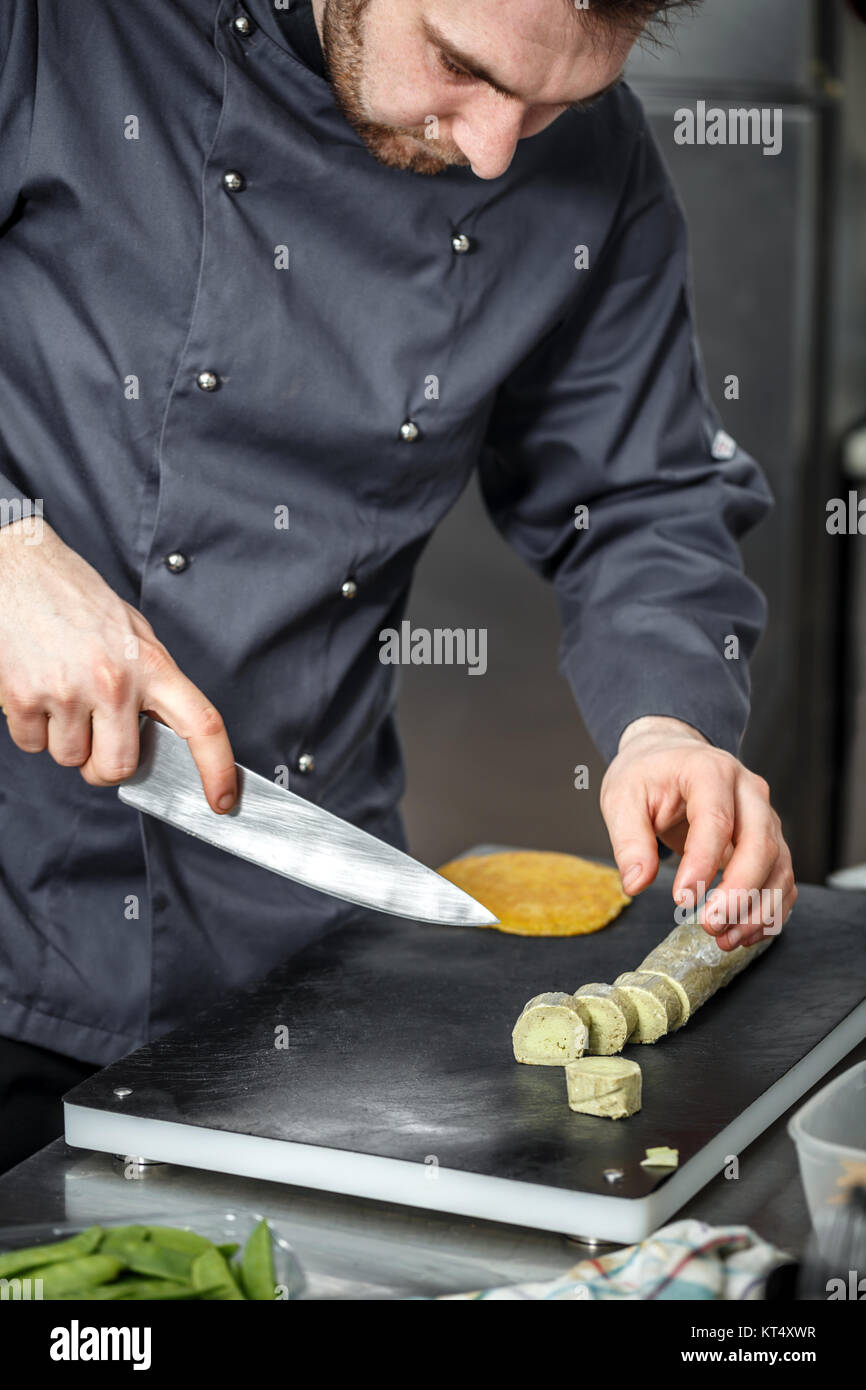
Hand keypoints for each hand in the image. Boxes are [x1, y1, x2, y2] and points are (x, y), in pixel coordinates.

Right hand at [0, 519, 236, 811]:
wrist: (16, 566)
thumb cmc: (75, 596)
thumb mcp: (133, 631)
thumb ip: (151, 680)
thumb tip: (160, 727)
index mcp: (150, 664)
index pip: (201, 724)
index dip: (218, 769)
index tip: (222, 800)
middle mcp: (113, 682)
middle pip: (120, 768)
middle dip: (105, 764)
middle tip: (96, 735)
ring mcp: (66, 692)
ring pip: (70, 759)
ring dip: (64, 739)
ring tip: (60, 692)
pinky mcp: (22, 697)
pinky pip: (31, 745)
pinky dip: (31, 728)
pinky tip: (35, 689)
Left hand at [600, 715, 795, 948]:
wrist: (669, 757)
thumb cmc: (648, 775)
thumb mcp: (622, 798)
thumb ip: (629, 840)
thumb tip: (636, 883)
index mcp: (710, 772)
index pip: (716, 820)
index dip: (702, 863)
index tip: (681, 898)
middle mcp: (748, 792)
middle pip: (761, 845)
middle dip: (739, 892)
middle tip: (709, 924)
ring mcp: (765, 817)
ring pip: (779, 867)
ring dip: (758, 910)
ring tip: (723, 938)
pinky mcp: (770, 841)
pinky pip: (782, 880)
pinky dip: (768, 911)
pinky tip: (740, 933)